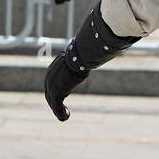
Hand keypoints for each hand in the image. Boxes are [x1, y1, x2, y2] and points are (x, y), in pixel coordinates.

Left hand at [42, 1, 140, 121]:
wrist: (82, 54)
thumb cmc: (87, 51)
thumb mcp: (87, 51)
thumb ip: (93, 50)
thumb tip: (108, 42)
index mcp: (55, 67)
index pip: (53, 80)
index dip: (57, 89)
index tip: (62, 97)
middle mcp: (50, 76)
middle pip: (51, 92)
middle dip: (55, 102)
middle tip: (63, 111)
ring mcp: (51, 84)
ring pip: (52, 101)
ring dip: (58, 110)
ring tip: (65, 116)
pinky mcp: (55, 92)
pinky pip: (56, 106)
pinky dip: (60, 113)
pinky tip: (67, 117)